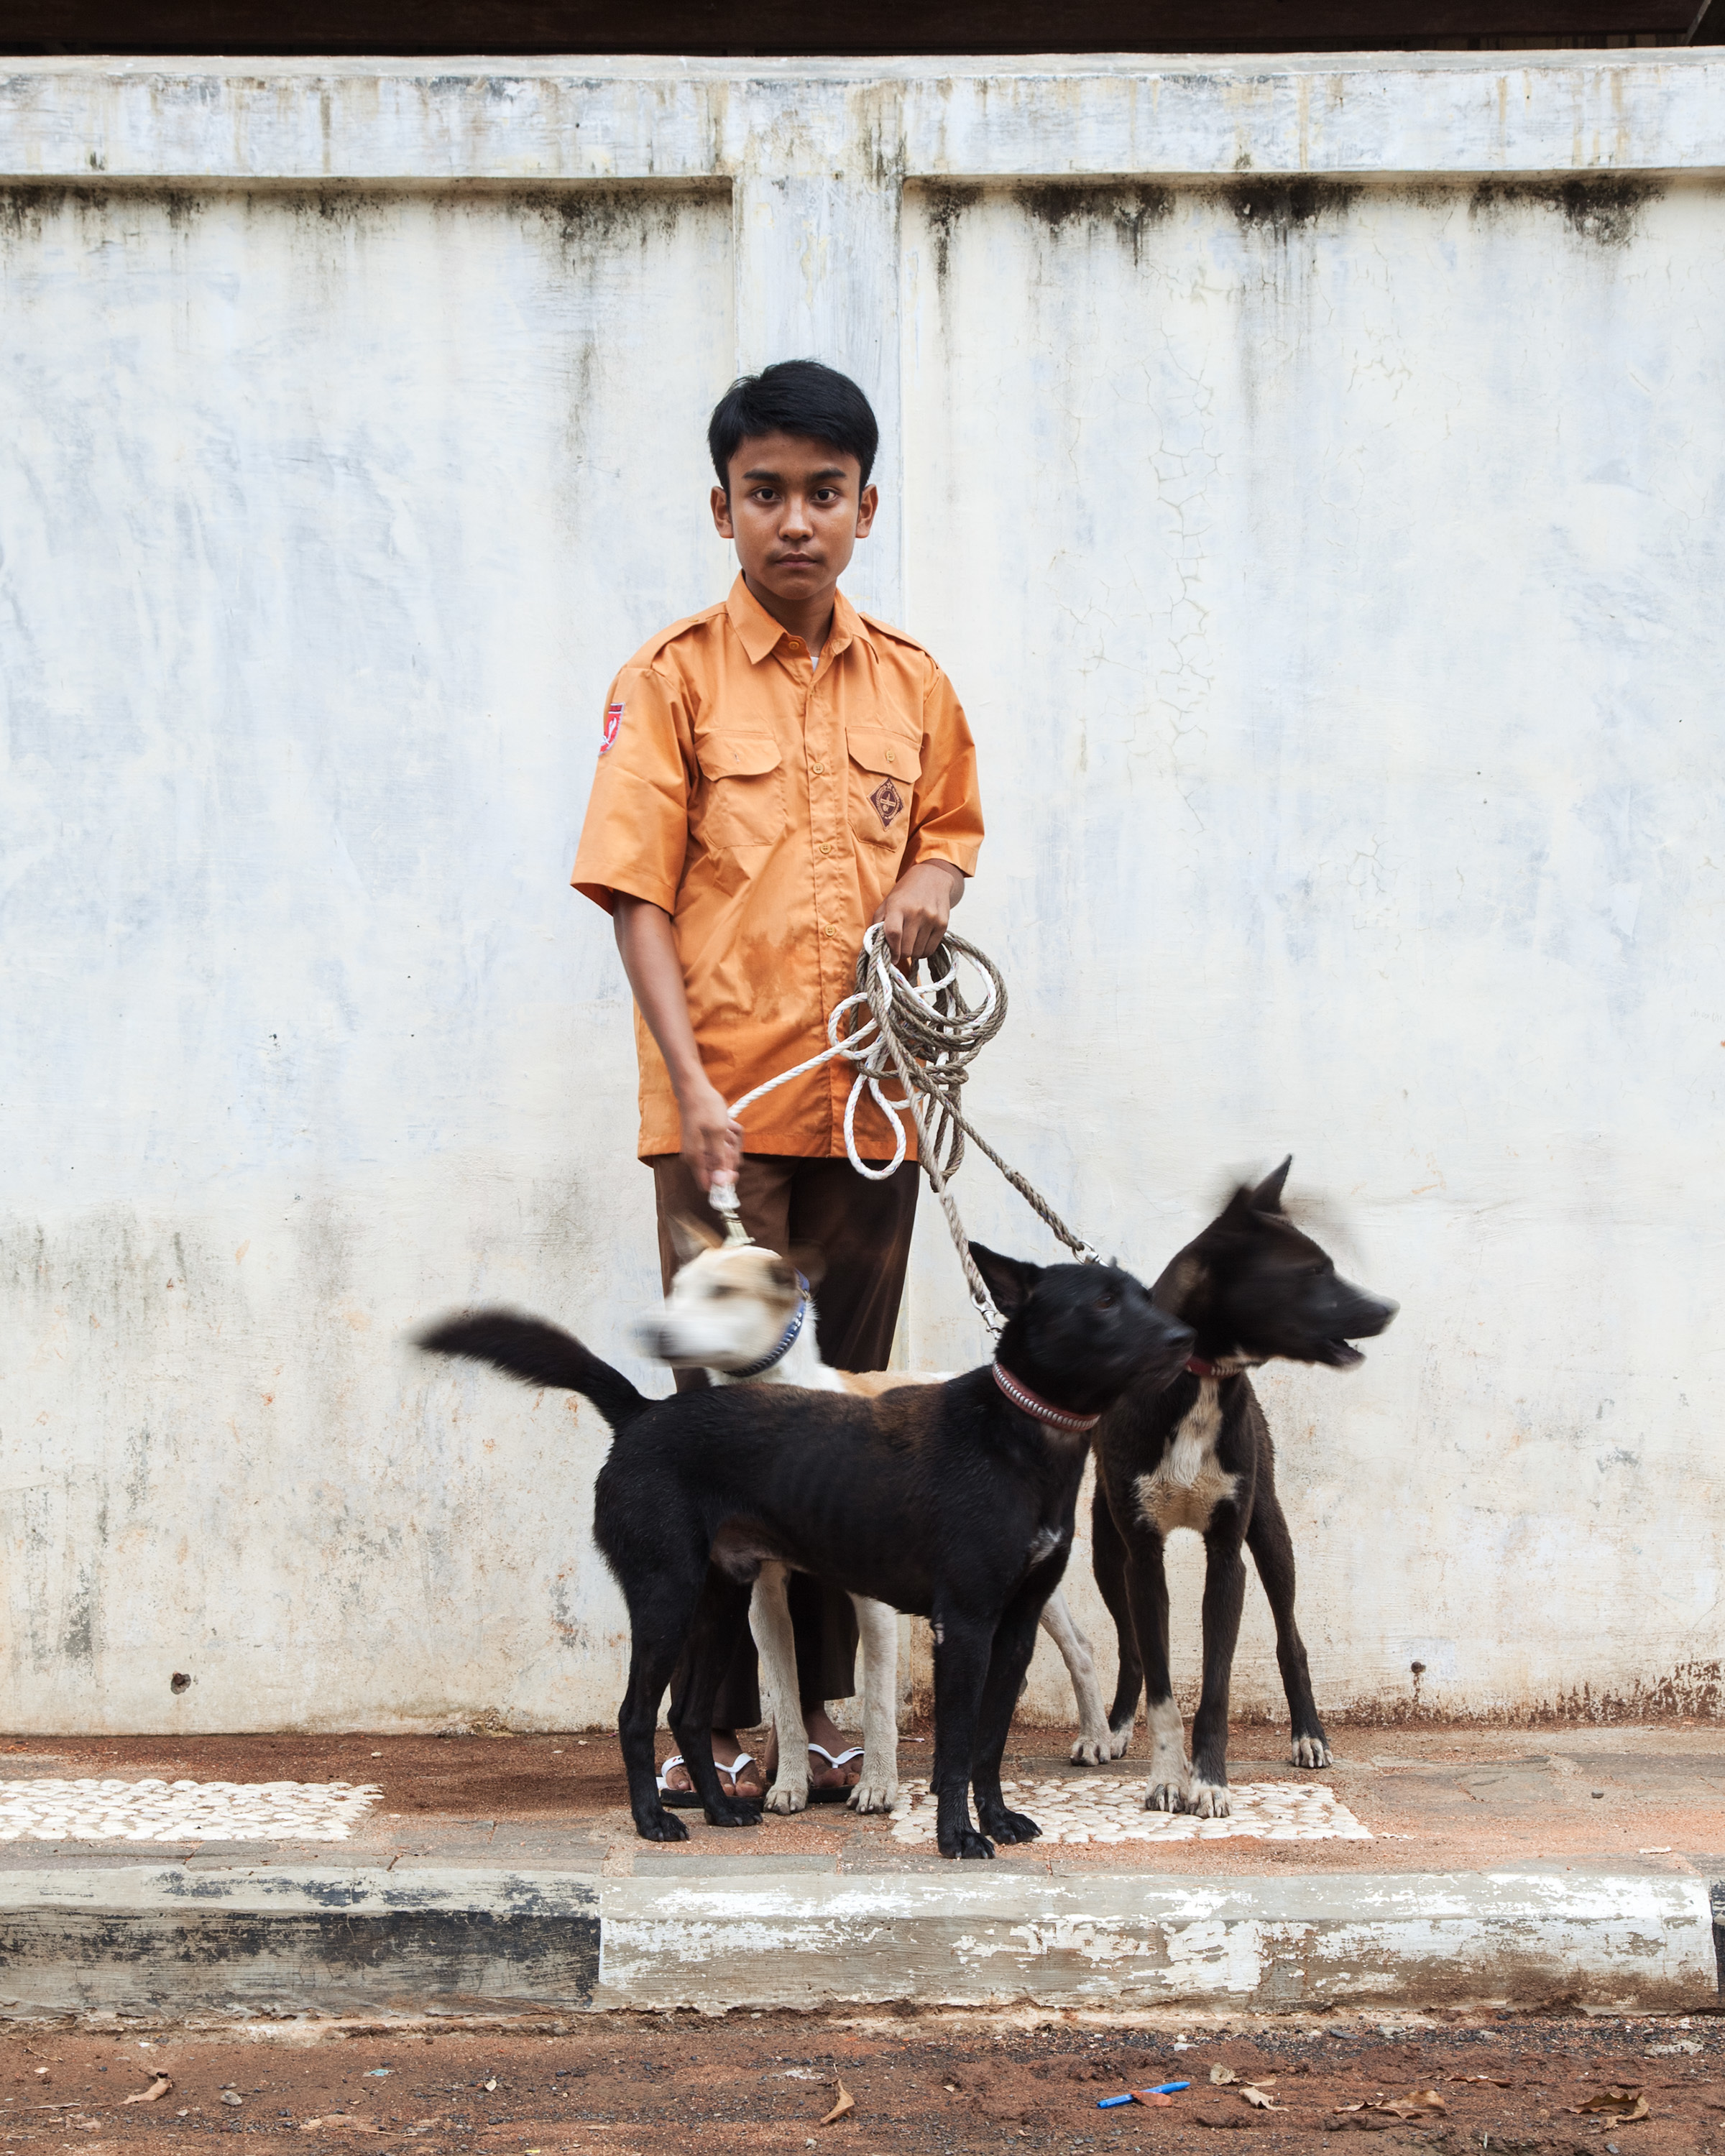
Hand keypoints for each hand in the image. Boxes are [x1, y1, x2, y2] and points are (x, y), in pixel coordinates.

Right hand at [677, 1073, 742, 1192]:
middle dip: (730, 1155)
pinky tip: (726, 1124)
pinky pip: (725, 1145)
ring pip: (726, 1156)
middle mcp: (697, 1157)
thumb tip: (720, 1183)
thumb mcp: (717, 1133)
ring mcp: (703, 1149)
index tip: (734, 1170)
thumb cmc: (704, 1108)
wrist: (695, 1089)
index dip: (724, 1182)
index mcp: (696, 1159)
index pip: (709, 1186)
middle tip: (726, 1138)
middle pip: (721, 1171)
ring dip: (731, 1142)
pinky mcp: (708, 1141)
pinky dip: (730, 1135)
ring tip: (725, 1127)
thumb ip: (719, 1159)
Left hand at [873, 860, 964, 967]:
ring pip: (918, 952)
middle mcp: (916, 912)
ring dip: (912, 953)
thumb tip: (876, 947)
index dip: (891, 951)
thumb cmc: (905, 893)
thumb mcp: (887, 903)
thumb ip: (878, 924)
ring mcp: (931, 918)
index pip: (893, 933)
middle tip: (899, 949)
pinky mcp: (943, 924)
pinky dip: (923, 951)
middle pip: (906, 948)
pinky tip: (919, 942)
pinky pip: (930, 950)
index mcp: (898, 906)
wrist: (932, 878)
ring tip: (910, 943)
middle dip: (901, 953)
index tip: (890, 958)